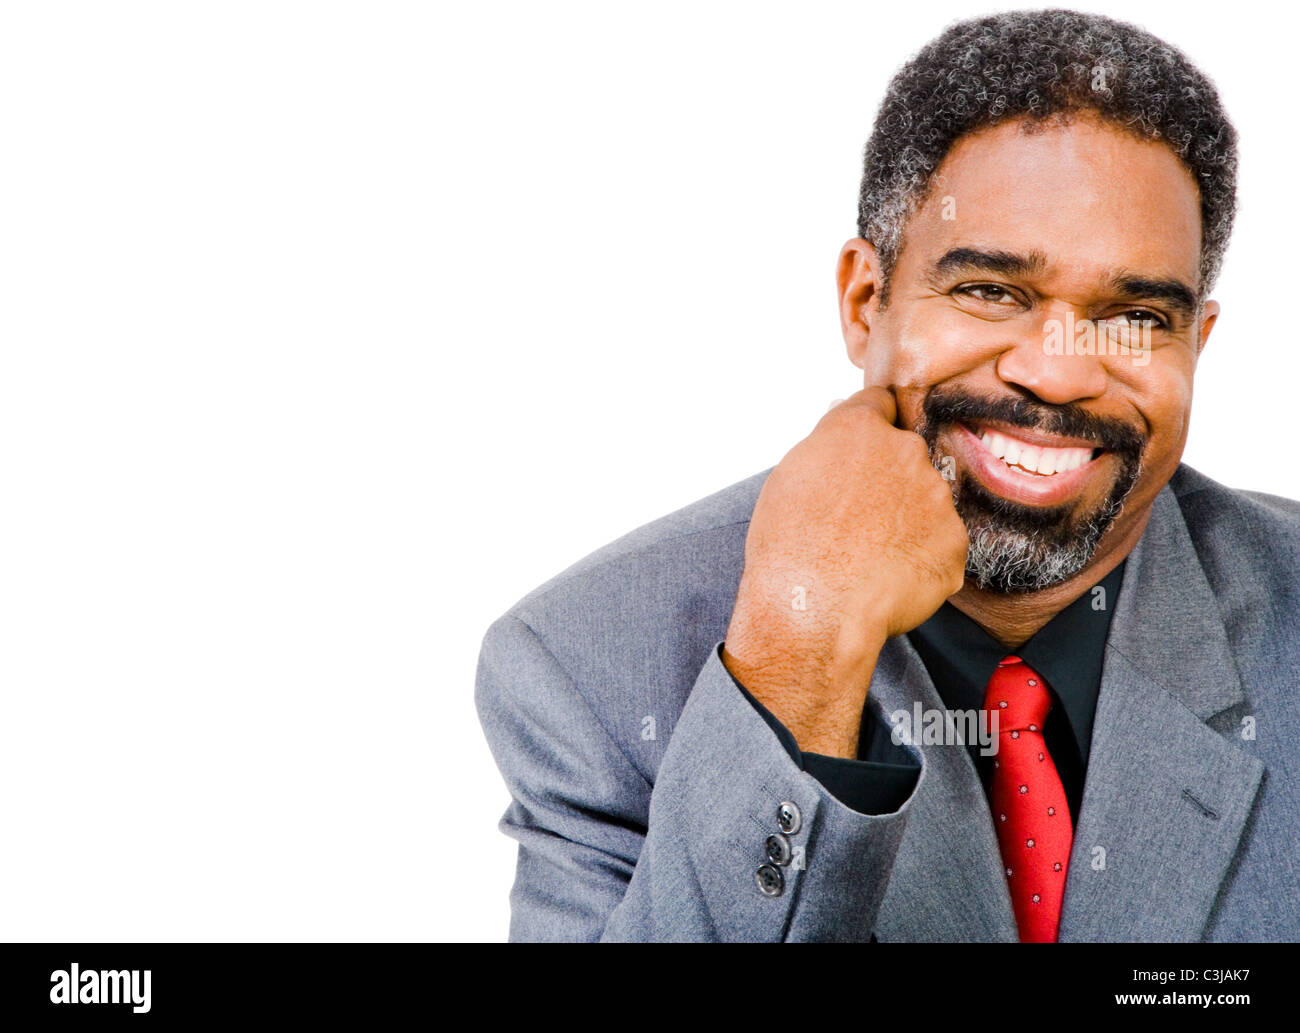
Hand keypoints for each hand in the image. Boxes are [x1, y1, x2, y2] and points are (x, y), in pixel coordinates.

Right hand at [722, 387, 968, 757]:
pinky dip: (921, 561)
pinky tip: (889, 579)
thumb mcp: (789, 477)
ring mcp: (937, 498)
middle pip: (907, 456)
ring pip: (927, 503)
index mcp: (860, 429)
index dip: (869, 429)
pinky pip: (940, 547)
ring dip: (908, 521)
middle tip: (857, 520)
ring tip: (869, 556)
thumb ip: (827, 445)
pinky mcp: (955, 544)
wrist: (814, 608)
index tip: (860, 453)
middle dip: (890, 480)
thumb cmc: (788, 545)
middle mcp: (906, 452)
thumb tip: (844, 429)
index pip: (880, 404)